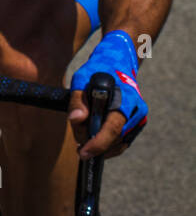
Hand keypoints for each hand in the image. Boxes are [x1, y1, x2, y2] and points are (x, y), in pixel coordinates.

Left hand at [68, 30, 145, 158]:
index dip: (97, 144)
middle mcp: (137, 111)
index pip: (112, 128)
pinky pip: (122, 140)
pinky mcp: (138, 123)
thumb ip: (78, 100)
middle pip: (114, 138)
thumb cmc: (97, 70)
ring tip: (83, 135)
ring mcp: (140, 118)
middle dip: (93, 144)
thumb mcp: (81, 79)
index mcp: (126, 100)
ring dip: (100, 145)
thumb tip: (76, 119)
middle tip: (77, 142)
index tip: (82, 153)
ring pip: (119, 142)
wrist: (117, 62)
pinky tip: (94, 138)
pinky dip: (108, 143)